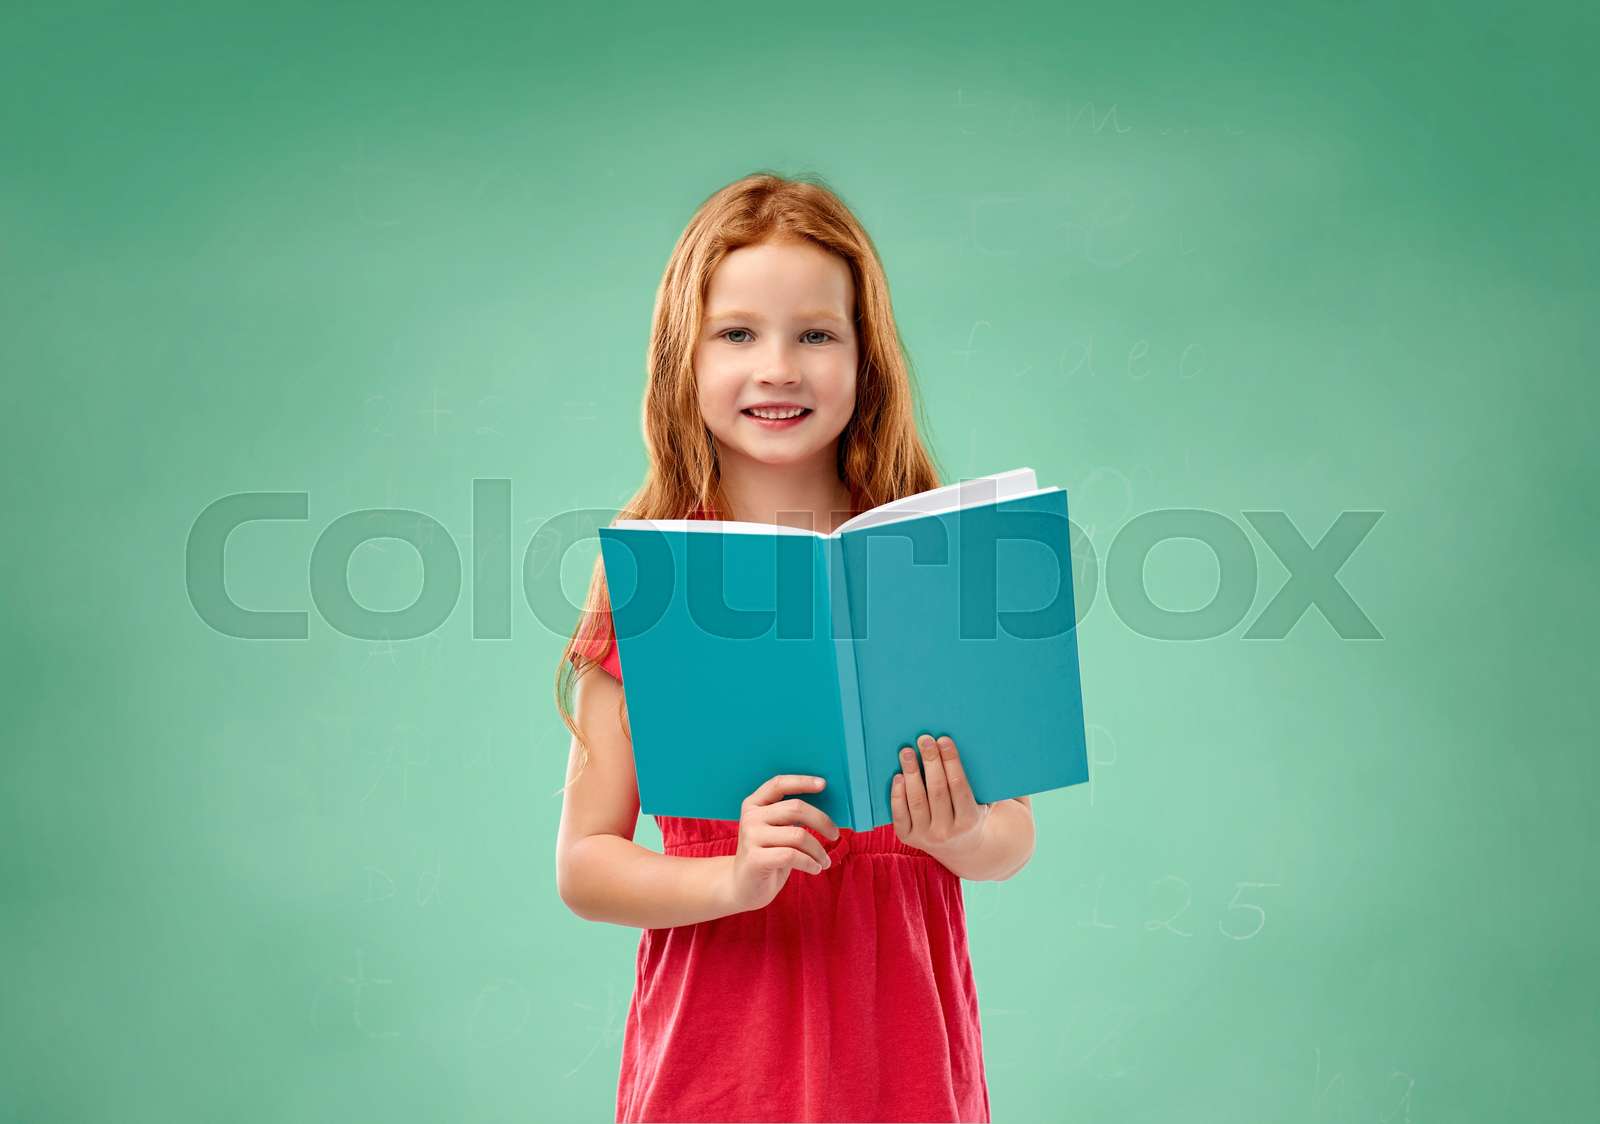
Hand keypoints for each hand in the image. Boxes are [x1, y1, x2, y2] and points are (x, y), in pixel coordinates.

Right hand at [722, 774, 841, 913]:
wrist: (742, 887)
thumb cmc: (767, 856)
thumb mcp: (775, 831)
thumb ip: (790, 817)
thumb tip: (825, 812)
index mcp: (754, 804)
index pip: (778, 784)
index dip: (801, 782)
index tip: (823, 784)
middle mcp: (751, 817)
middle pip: (795, 808)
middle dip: (822, 821)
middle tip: (835, 834)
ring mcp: (751, 837)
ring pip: (798, 835)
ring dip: (819, 850)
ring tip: (824, 860)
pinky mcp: (755, 859)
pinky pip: (793, 856)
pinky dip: (810, 863)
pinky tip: (815, 868)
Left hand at [890, 734, 990, 866]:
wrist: (961, 849)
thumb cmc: (971, 813)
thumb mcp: (982, 803)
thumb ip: (977, 781)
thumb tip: (962, 745)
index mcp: (969, 821)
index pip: (959, 786)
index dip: (951, 761)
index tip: (944, 740)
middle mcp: (947, 832)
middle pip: (937, 791)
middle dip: (930, 762)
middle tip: (924, 739)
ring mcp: (926, 836)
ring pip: (917, 801)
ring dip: (911, 773)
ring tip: (907, 752)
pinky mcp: (908, 838)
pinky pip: (900, 815)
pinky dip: (897, 795)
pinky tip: (898, 776)